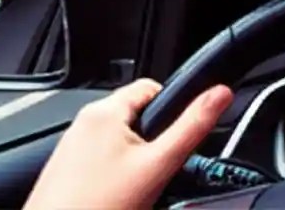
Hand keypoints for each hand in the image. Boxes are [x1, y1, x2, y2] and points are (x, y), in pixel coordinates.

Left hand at [25, 78, 233, 209]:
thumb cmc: (98, 206)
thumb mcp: (158, 166)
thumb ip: (192, 127)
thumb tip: (220, 94)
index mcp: (105, 112)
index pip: (152, 87)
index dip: (172, 110)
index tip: (176, 139)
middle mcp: (83, 123)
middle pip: (136, 118)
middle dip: (152, 143)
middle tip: (155, 173)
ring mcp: (70, 147)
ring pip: (119, 142)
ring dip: (134, 161)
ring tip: (134, 191)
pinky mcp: (64, 170)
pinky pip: (101, 161)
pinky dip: (114, 176)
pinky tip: (115, 199)